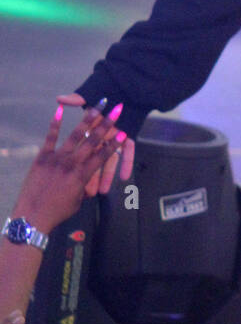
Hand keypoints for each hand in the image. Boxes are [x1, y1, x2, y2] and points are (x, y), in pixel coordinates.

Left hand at [11, 104, 128, 232]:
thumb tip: (87, 187)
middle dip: (108, 124)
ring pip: (76, 135)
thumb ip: (82, 189)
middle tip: (118, 110)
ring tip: (97, 107)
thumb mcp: (75, 203)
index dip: (115, 143)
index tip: (124, 133)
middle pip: (94, 140)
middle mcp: (73, 163)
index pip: (104, 155)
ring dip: (88, 119)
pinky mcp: (43, 156)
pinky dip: (55, 124)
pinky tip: (59, 110)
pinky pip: (50, 137)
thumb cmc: (56, 213)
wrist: (32, 216)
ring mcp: (58, 158)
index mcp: (83, 175)